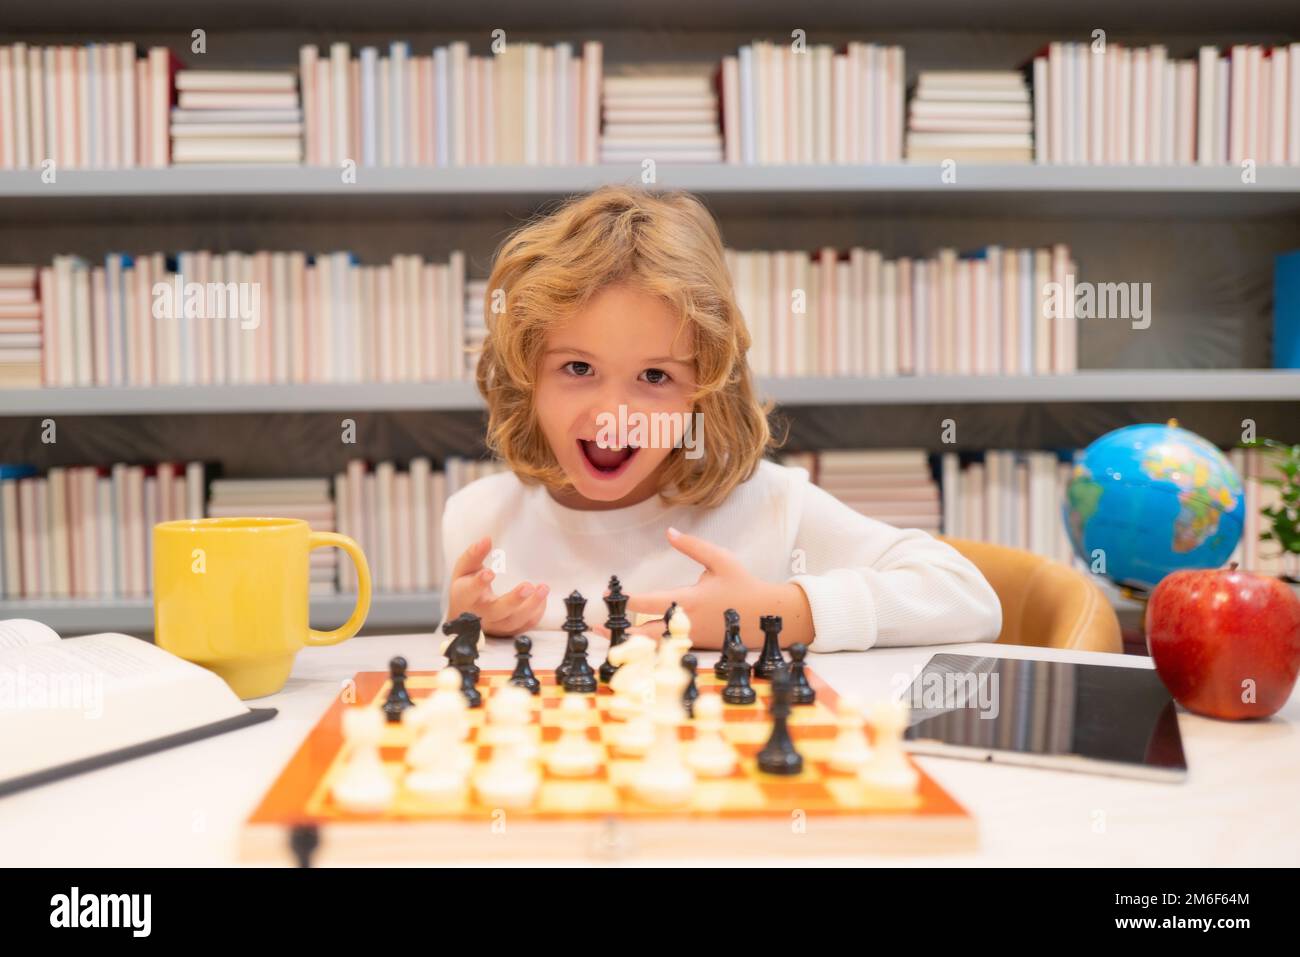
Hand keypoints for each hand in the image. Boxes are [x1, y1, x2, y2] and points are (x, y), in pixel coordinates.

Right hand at [443, 536, 548, 637]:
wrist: (466, 615)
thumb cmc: (466, 588)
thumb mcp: (464, 569)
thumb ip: (474, 554)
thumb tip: (486, 539)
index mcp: (465, 597)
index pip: (470, 591)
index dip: (479, 583)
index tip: (490, 573)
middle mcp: (480, 614)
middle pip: (497, 611)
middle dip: (513, 600)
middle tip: (528, 586)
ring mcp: (496, 625)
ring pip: (514, 620)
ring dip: (531, 606)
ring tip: (543, 588)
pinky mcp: (508, 631)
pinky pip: (525, 625)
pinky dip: (536, 613)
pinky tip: (542, 598)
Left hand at [592, 527, 812, 648]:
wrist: (768, 616)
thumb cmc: (742, 584)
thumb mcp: (721, 560)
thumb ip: (693, 547)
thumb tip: (668, 533)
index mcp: (688, 601)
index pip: (648, 603)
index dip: (625, 599)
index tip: (607, 594)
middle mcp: (685, 624)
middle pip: (643, 634)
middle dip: (618, 632)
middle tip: (594, 628)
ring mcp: (689, 640)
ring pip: (653, 648)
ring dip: (629, 645)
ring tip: (606, 641)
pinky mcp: (695, 648)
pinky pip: (666, 652)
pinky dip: (647, 652)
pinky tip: (631, 650)